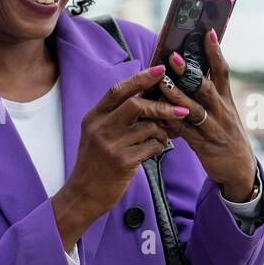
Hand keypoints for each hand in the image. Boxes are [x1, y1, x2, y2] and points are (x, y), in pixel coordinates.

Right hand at [52, 65, 189, 245]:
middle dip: (161, 105)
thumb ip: (115, 116)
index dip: (141, 78)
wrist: (83, 194)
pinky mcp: (123, 162)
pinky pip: (152, 147)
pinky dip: (159, 147)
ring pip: (149, 127)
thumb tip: (147, 97)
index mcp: (94, 116)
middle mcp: (100, 128)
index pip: (118, 90)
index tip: (161, 70)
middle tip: (180, 109)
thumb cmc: (95, 163)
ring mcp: (111, 145)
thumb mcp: (97, 134)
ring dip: (163, 131)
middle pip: (136, 104)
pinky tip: (155, 150)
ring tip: (163, 137)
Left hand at [154, 29, 257, 200]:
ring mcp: (213, 129)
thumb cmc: (226, 134)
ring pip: (194, 109)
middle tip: (174, 56)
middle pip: (206, 87)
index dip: (215, 52)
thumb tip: (192, 69)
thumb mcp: (224, 111)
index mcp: (227, 100)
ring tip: (163, 83)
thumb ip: (210, 93)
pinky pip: (185, 132)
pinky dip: (171, 122)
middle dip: (189, 71)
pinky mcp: (204, 146)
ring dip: (177, 95)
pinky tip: (157, 113)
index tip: (208, 32)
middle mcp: (222, 111)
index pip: (222, 71)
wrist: (241, 170)